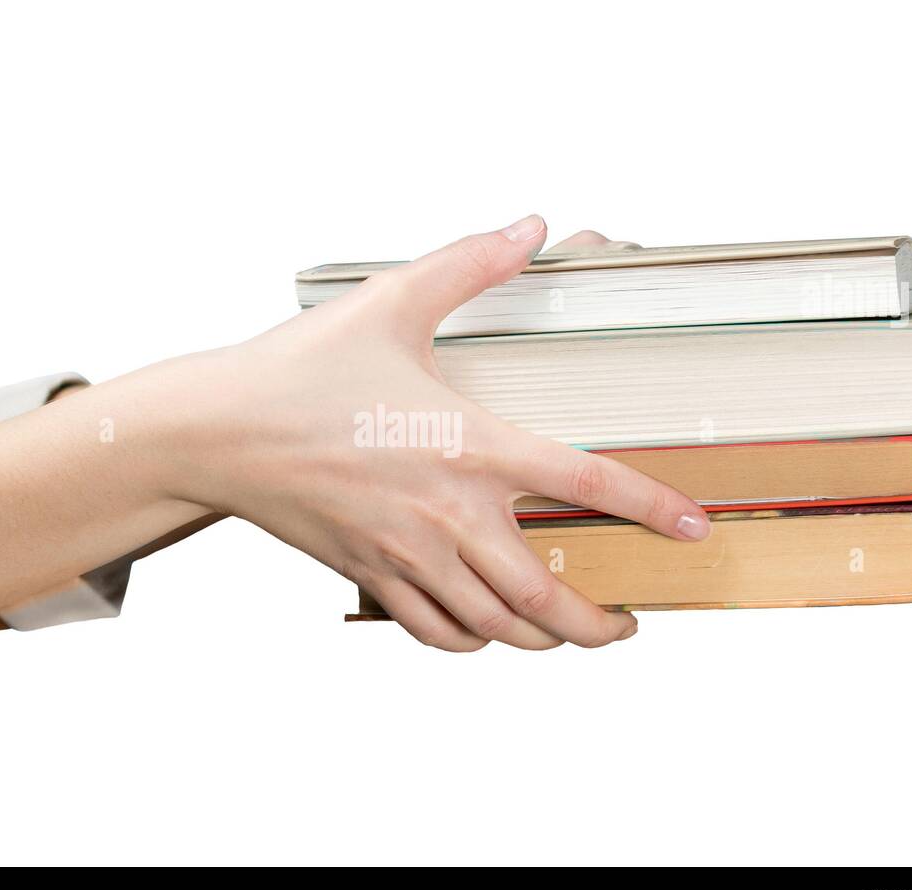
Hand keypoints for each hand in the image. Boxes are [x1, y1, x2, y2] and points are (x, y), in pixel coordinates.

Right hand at [162, 216, 709, 650]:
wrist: (216, 431)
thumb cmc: (300, 369)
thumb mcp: (390, 302)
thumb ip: (468, 264)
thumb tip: (528, 225)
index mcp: (467, 444)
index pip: (585, 483)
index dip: (653, 509)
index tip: (695, 529)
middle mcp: (446, 513)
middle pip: (545, 598)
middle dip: (601, 625)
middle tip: (629, 623)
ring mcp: (406, 554)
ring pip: (496, 628)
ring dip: (544, 642)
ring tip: (571, 635)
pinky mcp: (369, 575)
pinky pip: (431, 631)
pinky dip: (470, 643)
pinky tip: (484, 631)